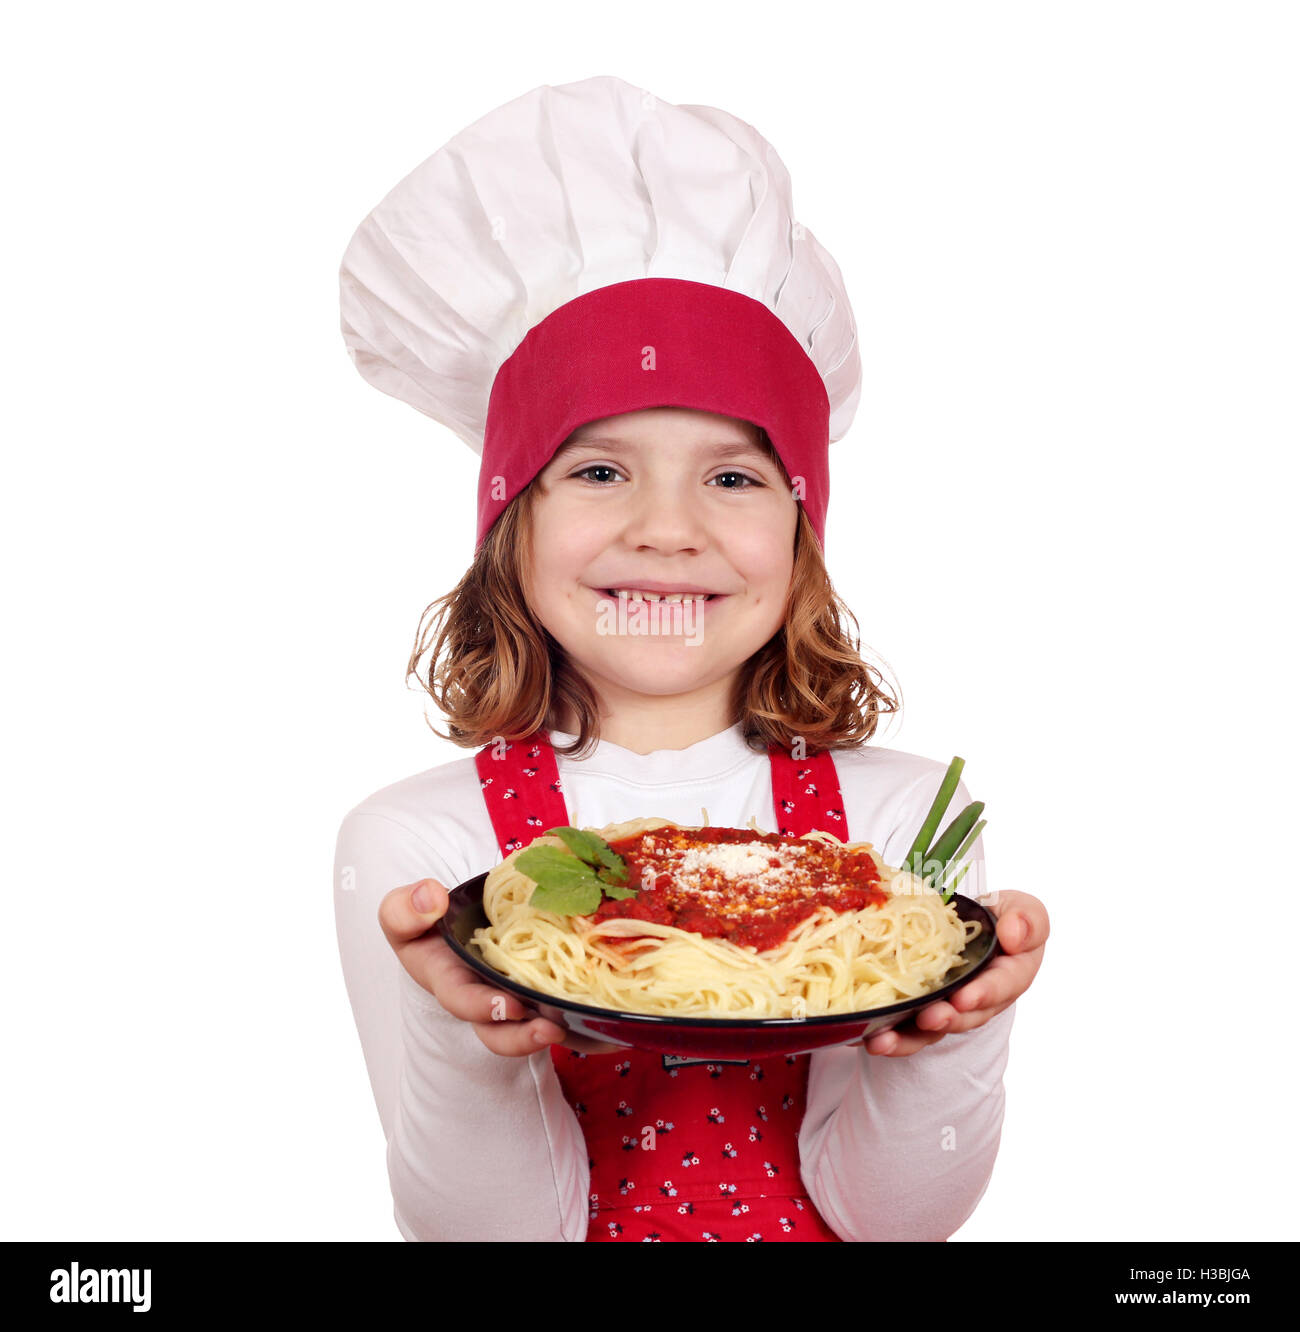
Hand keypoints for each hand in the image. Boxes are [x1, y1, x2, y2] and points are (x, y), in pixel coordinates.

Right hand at [378, 878, 620, 1056]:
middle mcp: (486, 999)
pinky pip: (568, 1017)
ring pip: (537, 1029)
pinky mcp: (546, 993)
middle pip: (502, 1031)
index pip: (462, 1001)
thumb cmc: (429, 922)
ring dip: (564, 1033)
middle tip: (551, 1028)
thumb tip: (432, 898)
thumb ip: (405, 910)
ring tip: (590, 1030)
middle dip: (524, 1036)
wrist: (458, 921)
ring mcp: (518, 999)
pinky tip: (622, 1029)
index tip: (509, 1004)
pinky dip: (594, 1027)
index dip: (483, 1008)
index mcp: (451, 982)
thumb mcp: (403, 913)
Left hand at [863, 889, 1048, 1056]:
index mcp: (1010, 974)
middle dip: (946, 1019)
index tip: (964, 997)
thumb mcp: (1019, 908)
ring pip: (933, 1029)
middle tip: (928, 1018)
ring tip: (884, 1040)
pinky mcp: (924, 1010)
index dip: (984, 994)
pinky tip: (867, 1038)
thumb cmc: (1000, 917)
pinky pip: (908, 1028)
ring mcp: (950, 1007)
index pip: (1003, 986)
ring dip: (909, 1038)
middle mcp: (982, 999)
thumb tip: (1014, 934)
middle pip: (966, 1016)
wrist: (971, 924)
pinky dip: (889, 1036)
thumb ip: (1027, 919)